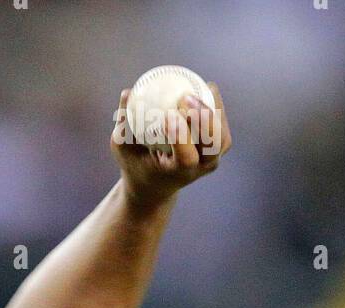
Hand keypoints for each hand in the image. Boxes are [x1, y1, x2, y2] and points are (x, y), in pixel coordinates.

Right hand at [111, 83, 231, 211]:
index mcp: (177, 173)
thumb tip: (127, 92)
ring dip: (214, 109)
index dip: (181, 136)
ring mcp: (211, 160)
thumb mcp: (122, 148)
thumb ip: (123, 123)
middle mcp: (199, 169)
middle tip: (185, 97)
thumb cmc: (135, 163)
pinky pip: (223, 126)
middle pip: (213, 145)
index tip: (168, 115)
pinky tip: (206, 88)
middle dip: (203, 118)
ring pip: (221, 134)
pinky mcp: (218, 149)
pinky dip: (217, 106)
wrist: (154, 185)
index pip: (186, 157)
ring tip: (200, 86)